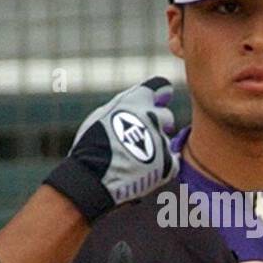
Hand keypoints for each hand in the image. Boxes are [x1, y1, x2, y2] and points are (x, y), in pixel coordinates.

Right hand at [45, 77, 179, 221]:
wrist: (92, 175)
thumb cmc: (90, 145)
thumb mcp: (103, 115)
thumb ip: (124, 108)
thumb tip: (137, 106)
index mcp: (137, 100)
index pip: (161, 87)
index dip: (161, 93)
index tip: (162, 98)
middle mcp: (153, 116)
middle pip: (166, 116)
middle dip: (158, 124)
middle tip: (144, 136)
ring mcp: (162, 140)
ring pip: (166, 141)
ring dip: (156, 147)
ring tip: (135, 158)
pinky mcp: (168, 163)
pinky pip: (172, 162)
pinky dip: (162, 166)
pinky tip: (146, 171)